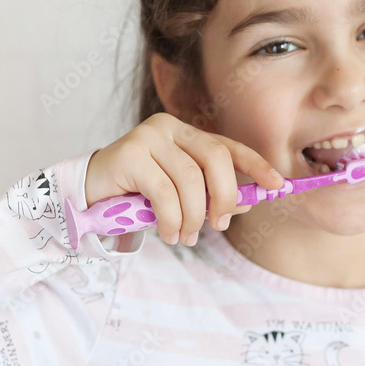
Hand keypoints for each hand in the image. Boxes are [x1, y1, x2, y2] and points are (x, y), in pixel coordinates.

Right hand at [84, 112, 283, 245]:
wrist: (86, 195)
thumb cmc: (136, 195)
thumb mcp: (178, 195)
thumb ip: (208, 195)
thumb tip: (246, 203)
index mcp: (186, 134)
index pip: (228, 146)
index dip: (256, 165)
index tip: (278, 186)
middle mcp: (169, 128)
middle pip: (215, 158)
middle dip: (224, 196)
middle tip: (218, 225)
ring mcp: (147, 137)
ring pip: (190, 180)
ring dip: (193, 216)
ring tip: (186, 237)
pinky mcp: (128, 154)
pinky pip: (163, 192)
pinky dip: (171, 219)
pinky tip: (168, 232)